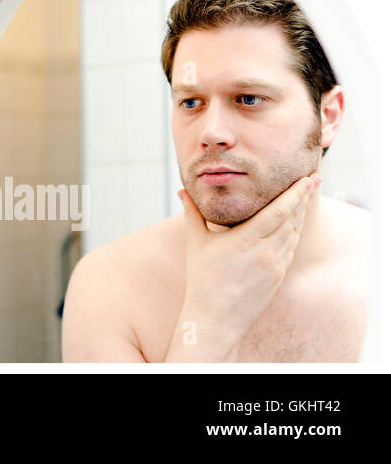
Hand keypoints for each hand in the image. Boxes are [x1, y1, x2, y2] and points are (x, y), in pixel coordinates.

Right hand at [167, 174, 318, 360]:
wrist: (216, 317)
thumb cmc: (202, 279)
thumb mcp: (196, 242)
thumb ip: (192, 213)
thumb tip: (183, 191)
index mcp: (246, 240)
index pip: (279, 211)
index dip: (296, 194)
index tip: (308, 179)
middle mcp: (265, 252)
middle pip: (293, 219)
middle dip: (304, 198)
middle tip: (313, 179)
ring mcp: (275, 265)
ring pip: (295, 233)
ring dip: (301, 214)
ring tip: (306, 197)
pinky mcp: (279, 276)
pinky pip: (291, 248)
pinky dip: (295, 232)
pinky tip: (295, 224)